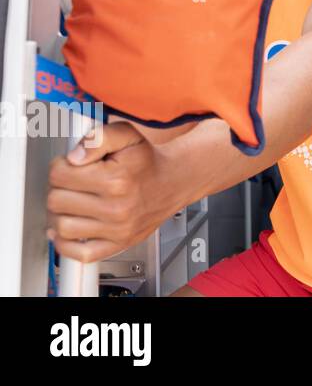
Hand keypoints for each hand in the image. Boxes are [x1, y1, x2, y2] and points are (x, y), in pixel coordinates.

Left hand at [47, 121, 186, 262]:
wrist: (175, 180)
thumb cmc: (148, 160)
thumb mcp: (127, 136)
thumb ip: (98, 138)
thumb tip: (74, 157)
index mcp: (116, 180)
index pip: (60, 175)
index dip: (60, 166)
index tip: (68, 165)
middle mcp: (117, 207)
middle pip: (57, 201)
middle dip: (58, 188)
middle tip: (71, 182)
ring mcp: (118, 229)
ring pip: (63, 227)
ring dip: (60, 214)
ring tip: (72, 203)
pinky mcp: (119, 243)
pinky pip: (81, 254)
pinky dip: (66, 244)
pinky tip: (70, 228)